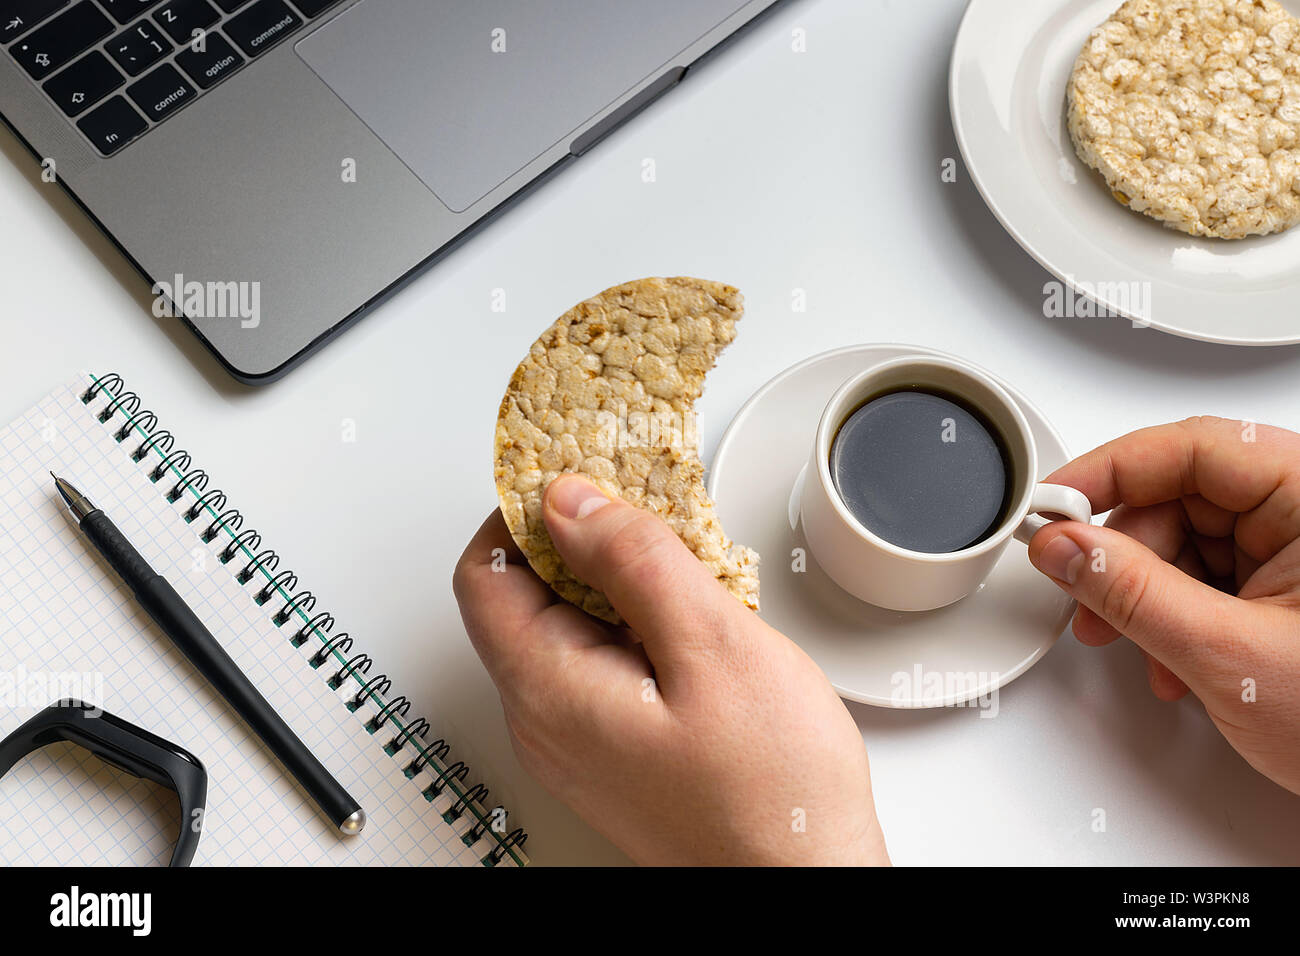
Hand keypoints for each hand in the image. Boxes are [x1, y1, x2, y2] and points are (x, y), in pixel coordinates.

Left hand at [454, 475, 888, 864]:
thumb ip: (636, 562)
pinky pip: (596, 665)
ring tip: (683, 567)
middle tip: (649, 513)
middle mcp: (545, 721)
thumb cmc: (773, 792)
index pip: (484, 571)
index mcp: (549, 690)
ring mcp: (576, 741)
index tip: (576, 472)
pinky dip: (630, 624)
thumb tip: (570, 500)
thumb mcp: (714, 647)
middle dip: (579, 540)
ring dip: (612, 581)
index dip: (521, 511)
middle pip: (521, 596)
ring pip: (563, 628)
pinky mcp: (610, 751)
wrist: (807, 881)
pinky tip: (688, 621)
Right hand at [1028, 417, 1299, 794]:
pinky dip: (1179, 616)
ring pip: (1190, 541)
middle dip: (1125, 554)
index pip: (1191, 448)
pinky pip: (1212, 577)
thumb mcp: (1228, 655)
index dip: (1109, 472)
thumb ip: (1132, 593)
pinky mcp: (1295, 589)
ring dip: (1148, 596)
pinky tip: (1178, 659)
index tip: (1053, 504)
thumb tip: (1065, 546)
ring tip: (1141, 647)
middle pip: (1182, 496)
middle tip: (1086, 593)